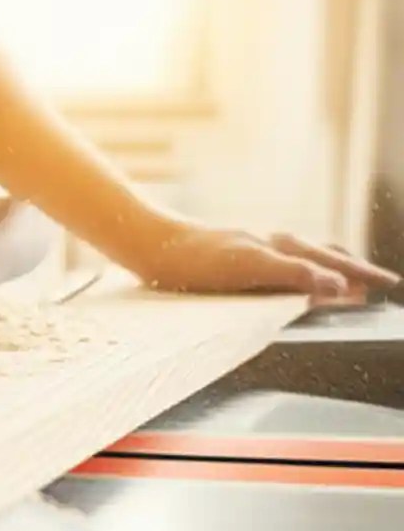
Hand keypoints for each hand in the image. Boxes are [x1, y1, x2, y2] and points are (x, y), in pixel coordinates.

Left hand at [134, 223, 400, 301]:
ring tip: (342, 285)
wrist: (150, 246)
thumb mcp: (248, 267)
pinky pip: (278, 265)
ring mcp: (252, 249)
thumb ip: (292, 274)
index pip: (334, 262)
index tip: (388, 286)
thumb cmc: (194, 259)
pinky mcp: (233, 258)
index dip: (361, 276)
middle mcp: (271, 244)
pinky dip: (297, 273)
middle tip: (376, 285)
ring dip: (326, 270)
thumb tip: (338, 285)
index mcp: (281, 247)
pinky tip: (286, 284)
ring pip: (302, 258)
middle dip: (352, 271)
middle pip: (323, 255)